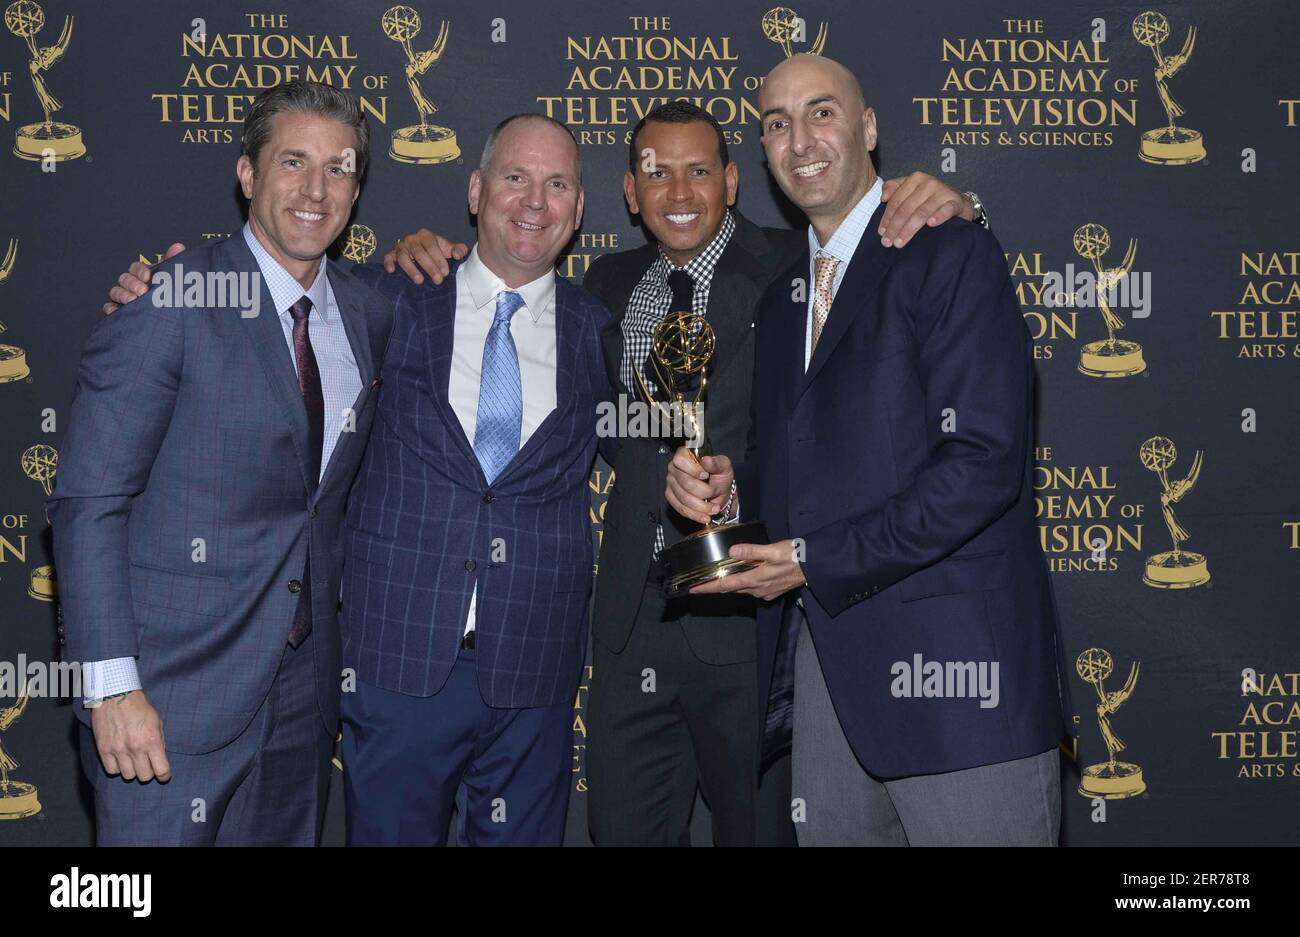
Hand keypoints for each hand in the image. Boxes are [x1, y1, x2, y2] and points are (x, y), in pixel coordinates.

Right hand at [90, 690, 170, 782]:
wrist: (115, 696)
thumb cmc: (139, 708)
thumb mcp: (157, 722)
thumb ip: (160, 741)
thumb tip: (160, 758)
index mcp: (152, 741)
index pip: (161, 770)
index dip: (164, 775)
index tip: (164, 776)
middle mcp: (135, 748)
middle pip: (145, 776)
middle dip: (149, 772)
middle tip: (148, 765)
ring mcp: (118, 750)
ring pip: (128, 776)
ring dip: (133, 771)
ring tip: (133, 761)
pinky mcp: (104, 750)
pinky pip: (112, 770)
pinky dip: (118, 768)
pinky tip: (121, 760)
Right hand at [103, 242, 184, 314]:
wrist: (173, 323)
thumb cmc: (173, 297)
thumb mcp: (176, 280)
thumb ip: (175, 263)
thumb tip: (178, 247)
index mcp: (144, 276)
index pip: (136, 268)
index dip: (140, 270)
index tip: (148, 276)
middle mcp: (132, 285)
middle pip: (124, 279)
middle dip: (132, 283)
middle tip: (142, 291)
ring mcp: (125, 298)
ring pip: (115, 292)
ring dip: (122, 295)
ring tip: (133, 300)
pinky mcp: (120, 312)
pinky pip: (110, 308)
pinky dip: (112, 309)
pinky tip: (118, 311)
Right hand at [382, 228, 468, 284]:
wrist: (425, 255)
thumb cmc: (439, 253)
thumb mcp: (450, 250)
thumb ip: (459, 250)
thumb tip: (457, 254)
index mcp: (426, 235)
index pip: (432, 245)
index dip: (439, 259)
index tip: (446, 272)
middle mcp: (412, 239)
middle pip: (419, 252)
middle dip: (429, 267)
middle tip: (438, 280)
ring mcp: (401, 246)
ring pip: (403, 256)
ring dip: (411, 269)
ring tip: (419, 280)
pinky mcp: (392, 254)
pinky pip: (388, 257)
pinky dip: (389, 263)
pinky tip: (392, 271)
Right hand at [666, 448, 733, 524]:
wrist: (720, 493)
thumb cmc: (720, 476)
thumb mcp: (724, 466)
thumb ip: (716, 462)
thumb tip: (706, 460)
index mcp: (685, 455)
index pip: (680, 460)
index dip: (692, 469)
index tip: (705, 475)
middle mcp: (674, 468)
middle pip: (684, 482)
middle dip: (703, 491)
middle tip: (715, 492)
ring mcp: (671, 483)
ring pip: (683, 498)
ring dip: (701, 506)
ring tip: (714, 508)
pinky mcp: (672, 497)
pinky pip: (681, 509)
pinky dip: (695, 514)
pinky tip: (705, 517)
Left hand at [690, 540, 806, 601]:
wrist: (817, 567)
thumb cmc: (797, 556)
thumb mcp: (773, 550)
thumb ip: (752, 551)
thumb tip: (731, 552)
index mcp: (756, 580)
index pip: (725, 586)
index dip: (707, 588)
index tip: (693, 589)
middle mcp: (758, 590)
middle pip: (731, 589)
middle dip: (714, 587)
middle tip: (698, 584)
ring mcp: (766, 592)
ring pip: (741, 589)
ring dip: (727, 585)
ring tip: (714, 580)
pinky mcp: (773, 590)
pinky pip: (751, 588)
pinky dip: (741, 583)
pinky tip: (740, 576)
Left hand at [878, 173, 974, 247]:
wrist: (957, 201)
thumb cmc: (929, 198)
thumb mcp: (910, 190)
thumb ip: (894, 189)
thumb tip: (883, 197)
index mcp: (915, 179)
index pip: (897, 200)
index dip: (887, 217)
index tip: (881, 233)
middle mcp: (928, 183)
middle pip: (907, 208)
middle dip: (895, 227)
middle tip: (888, 242)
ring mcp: (943, 192)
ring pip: (922, 212)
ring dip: (909, 229)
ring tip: (900, 242)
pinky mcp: (955, 202)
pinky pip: (946, 210)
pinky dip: (939, 216)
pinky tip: (931, 224)